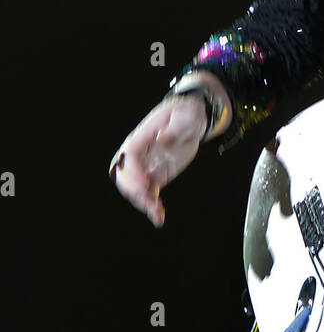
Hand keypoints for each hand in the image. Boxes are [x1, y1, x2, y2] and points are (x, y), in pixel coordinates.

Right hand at [110, 94, 207, 226]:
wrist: (191, 120)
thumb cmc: (186, 114)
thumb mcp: (185, 117)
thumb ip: (174, 128)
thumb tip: (162, 139)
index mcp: (142, 136)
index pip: (130, 155)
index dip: (134, 171)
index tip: (146, 184)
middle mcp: (138, 153)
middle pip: (125, 175)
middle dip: (135, 190)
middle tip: (151, 202)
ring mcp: (145, 166)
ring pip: (135, 188)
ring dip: (143, 202)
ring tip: (157, 214)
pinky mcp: (155, 176)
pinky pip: (149, 193)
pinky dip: (152, 206)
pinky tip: (159, 218)